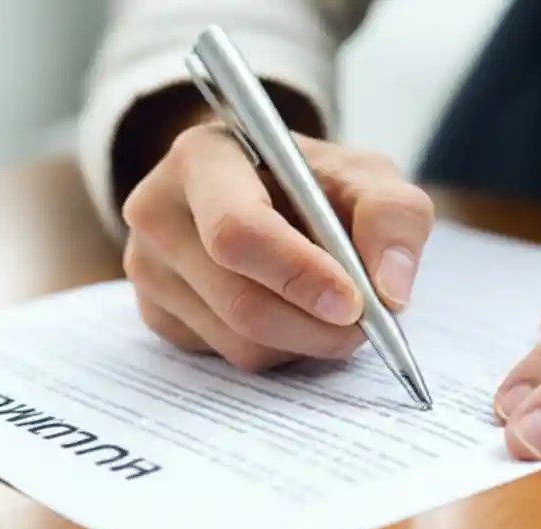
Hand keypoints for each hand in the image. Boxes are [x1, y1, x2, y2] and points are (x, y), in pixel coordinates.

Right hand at [121, 123, 434, 370]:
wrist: (261, 192)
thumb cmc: (311, 181)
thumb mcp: (364, 175)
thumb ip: (393, 216)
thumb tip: (389, 292)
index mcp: (202, 158)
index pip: (238, 231)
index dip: (299, 275)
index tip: (354, 303)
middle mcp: (157, 211)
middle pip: (239, 299)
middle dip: (315, 325)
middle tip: (365, 326)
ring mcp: (147, 268)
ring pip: (236, 340)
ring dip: (303, 342)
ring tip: (332, 313)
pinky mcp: (154, 313)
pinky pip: (225, 357)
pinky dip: (276, 349)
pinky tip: (290, 314)